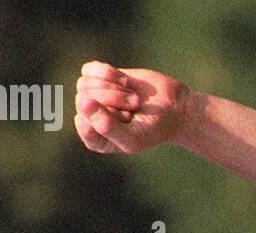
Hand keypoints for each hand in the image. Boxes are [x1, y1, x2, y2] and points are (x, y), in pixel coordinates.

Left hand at [74, 62, 189, 154]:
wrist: (173, 106)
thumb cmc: (154, 128)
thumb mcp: (133, 137)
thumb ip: (107, 127)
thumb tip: (83, 103)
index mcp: (95, 139)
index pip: (84, 123)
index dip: (107, 117)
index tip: (128, 119)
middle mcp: (89, 118)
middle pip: (83, 100)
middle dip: (114, 100)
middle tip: (135, 106)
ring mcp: (91, 96)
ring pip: (85, 84)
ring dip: (115, 88)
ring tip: (133, 97)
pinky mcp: (97, 77)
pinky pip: (89, 70)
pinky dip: (108, 73)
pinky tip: (124, 81)